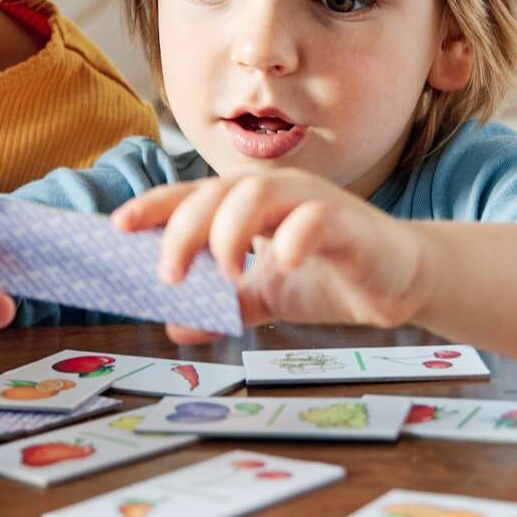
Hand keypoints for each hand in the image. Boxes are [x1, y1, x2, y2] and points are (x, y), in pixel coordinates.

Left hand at [113, 172, 426, 341]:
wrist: (398, 283)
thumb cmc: (331, 276)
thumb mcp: (268, 296)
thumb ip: (227, 305)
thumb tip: (176, 324)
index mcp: (252, 205)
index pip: (194, 196)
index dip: (156, 207)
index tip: (118, 226)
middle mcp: (278, 193)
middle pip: (218, 192)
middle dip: (185, 228)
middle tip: (168, 274)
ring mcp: (313, 202)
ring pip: (260, 193)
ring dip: (231, 230)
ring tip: (221, 273)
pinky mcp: (349, 223)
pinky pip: (318, 218)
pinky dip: (296, 236)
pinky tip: (281, 263)